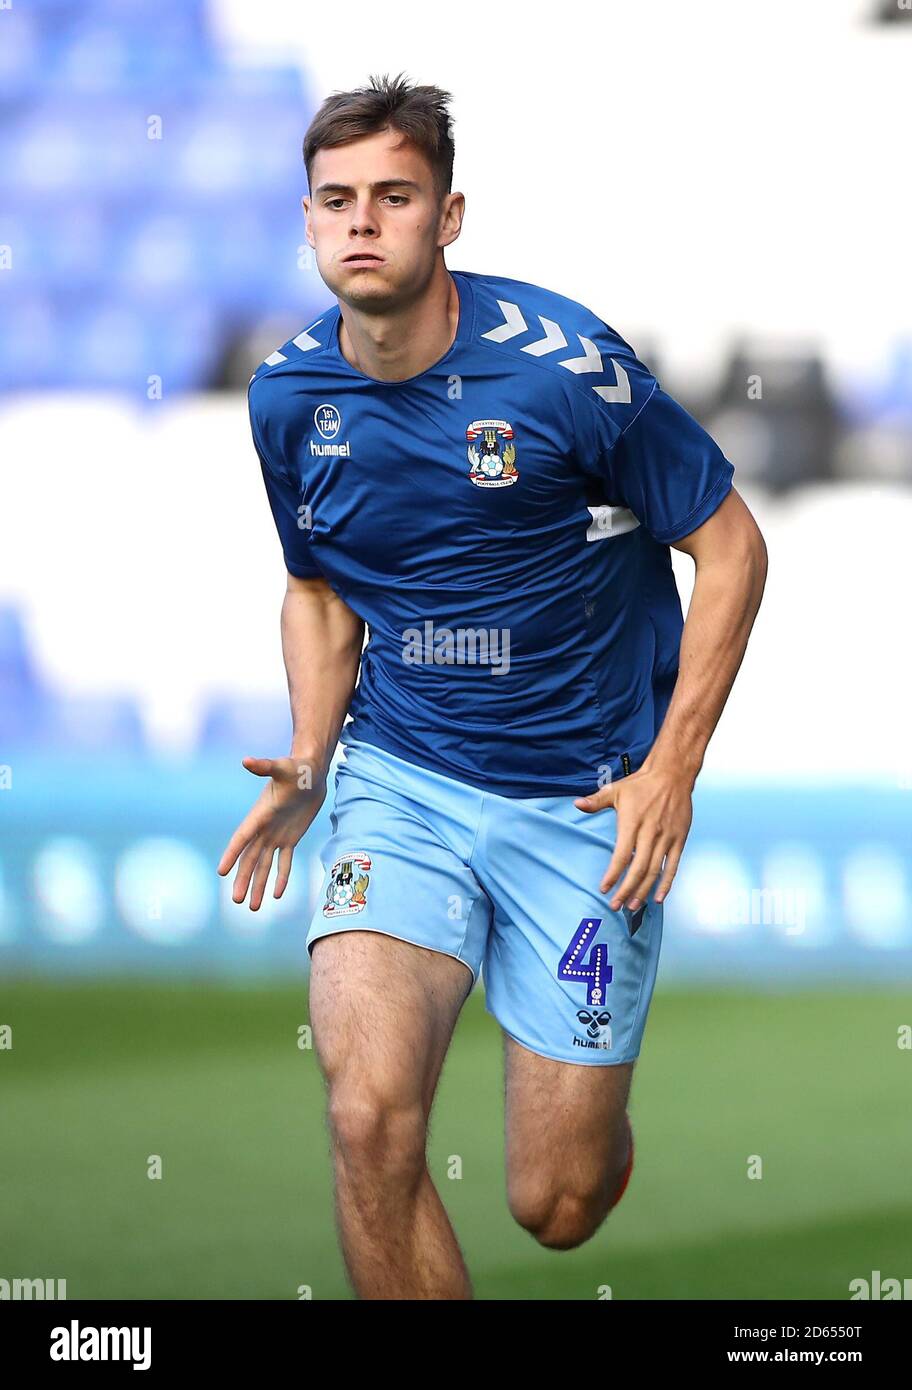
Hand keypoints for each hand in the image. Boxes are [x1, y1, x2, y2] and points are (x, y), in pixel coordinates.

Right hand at [217, 756, 326, 909]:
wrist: (311, 771)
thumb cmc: (297, 767)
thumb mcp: (283, 767)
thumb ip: (265, 766)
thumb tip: (246, 760)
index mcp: (259, 815)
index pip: (242, 838)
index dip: (232, 855)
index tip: (221, 872)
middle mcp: (264, 828)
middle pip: (250, 859)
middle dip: (243, 880)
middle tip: (236, 901)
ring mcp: (276, 835)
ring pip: (264, 865)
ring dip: (257, 885)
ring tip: (252, 907)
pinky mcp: (290, 838)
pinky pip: (284, 862)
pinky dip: (281, 878)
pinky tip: (277, 895)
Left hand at [574, 764, 693, 911]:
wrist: (673, 775)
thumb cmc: (642, 784)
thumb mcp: (616, 790)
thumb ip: (596, 800)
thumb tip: (577, 804)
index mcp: (633, 822)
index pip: (622, 855)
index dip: (613, 874)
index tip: (604, 888)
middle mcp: (651, 833)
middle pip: (639, 868)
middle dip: (626, 889)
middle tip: (616, 905)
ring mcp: (667, 838)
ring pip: (655, 870)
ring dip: (644, 891)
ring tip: (632, 905)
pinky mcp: (679, 840)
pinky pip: (673, 866)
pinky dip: (666, 883)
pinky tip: (658, 898)